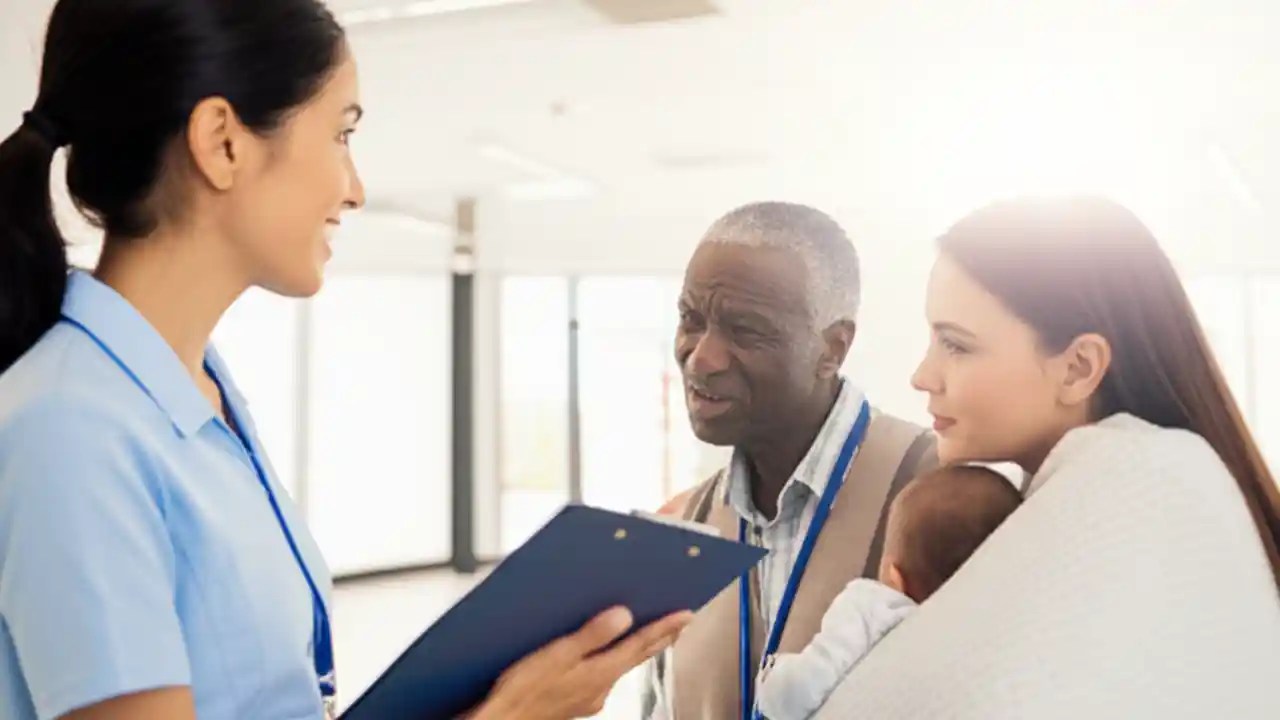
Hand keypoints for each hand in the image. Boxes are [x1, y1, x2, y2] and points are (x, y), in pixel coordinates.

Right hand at [468, 606, 692, 719]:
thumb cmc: (522, 693)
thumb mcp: (556, 656)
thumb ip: (591, 636)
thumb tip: (624, 616)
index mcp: (599, 673)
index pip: (640, 645)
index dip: (665, 628)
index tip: (686, 614)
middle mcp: (600, 687)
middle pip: (637, 657)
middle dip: (660, 637)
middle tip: (680, 622)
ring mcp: (589, 695)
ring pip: (622, 665)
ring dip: (639, 646)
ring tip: (653, 632)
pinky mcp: (575, 698)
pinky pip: (603, 672)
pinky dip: (614, 657)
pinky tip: (608, 652)